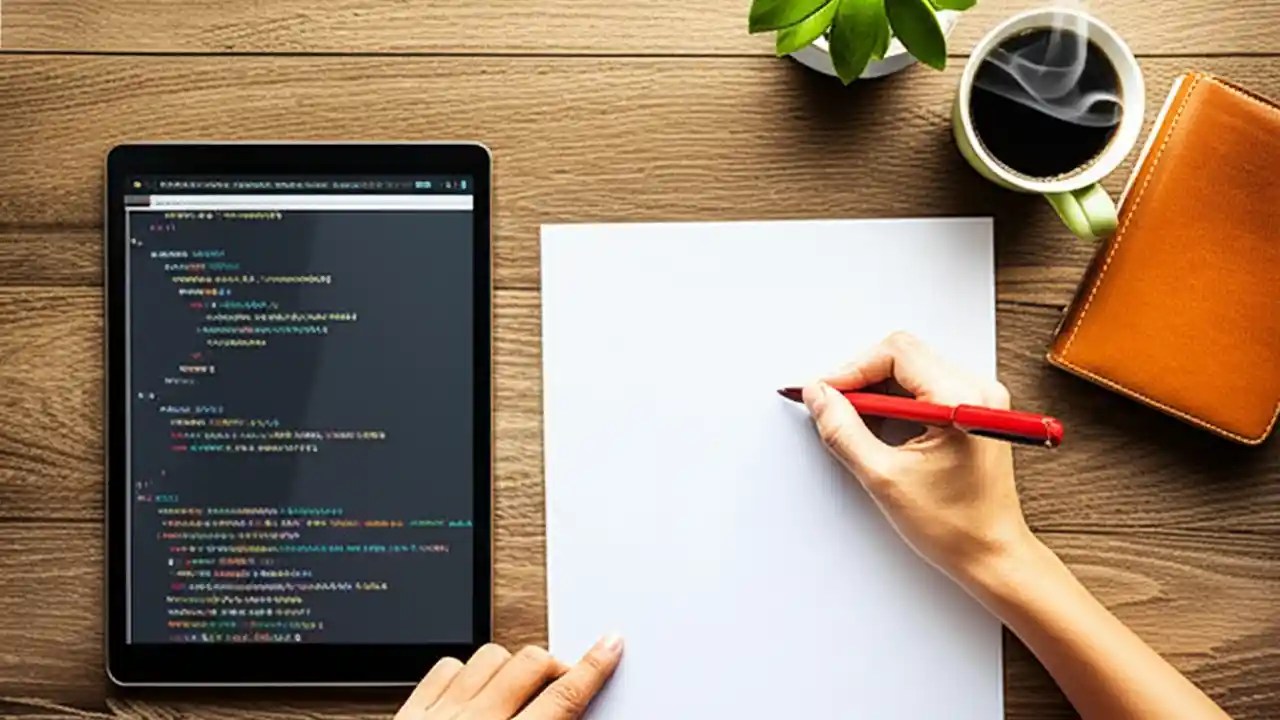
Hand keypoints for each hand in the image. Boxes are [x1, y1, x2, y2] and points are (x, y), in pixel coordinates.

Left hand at [395, 636, 622, 719]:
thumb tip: (564, 718)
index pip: (563, 698)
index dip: (593, 668)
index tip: (609, 647)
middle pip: (531, 665)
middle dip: (555, 666)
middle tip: (562, 681)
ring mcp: (437, 716)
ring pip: (489, 656)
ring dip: (510, 666)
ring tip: (516, 686)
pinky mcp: (408, 715)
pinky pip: (444, 669)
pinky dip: (464, 672)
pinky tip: (470, 690)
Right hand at [801, 331, 1032, 586]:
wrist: (992, 554)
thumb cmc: (954, 526)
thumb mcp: (884, 478)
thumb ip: (843, 430)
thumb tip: (819, 396)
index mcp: (961, 400)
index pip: (896, 353)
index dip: (851, 369)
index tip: (824, 392)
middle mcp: (978, 390)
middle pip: (904, 355)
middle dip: (861, 377)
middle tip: (833, 406)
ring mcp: (980, 398)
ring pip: (912, 367)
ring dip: (877, 388)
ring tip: (855, 420)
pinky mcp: (973, 410)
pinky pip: (925, 384)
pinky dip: (895, 398)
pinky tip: (880, 425)